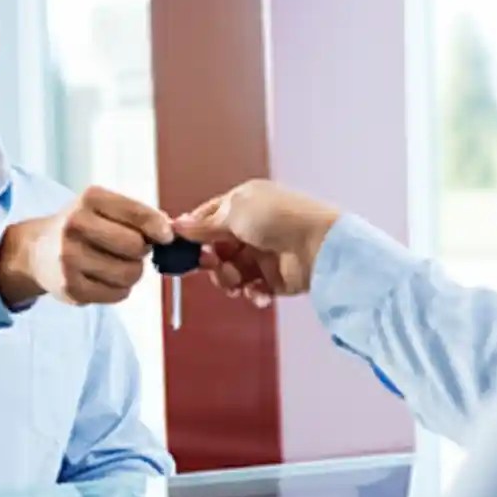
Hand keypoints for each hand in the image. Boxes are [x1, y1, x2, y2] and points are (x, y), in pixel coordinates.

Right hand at [0, 186, 173, 305]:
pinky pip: (118, 294)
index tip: (165, 236)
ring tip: (117, 264)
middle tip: (131, 249)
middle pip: (137, 246)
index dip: (160, 228)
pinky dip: (120, 289)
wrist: (37, 250)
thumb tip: (171, 234)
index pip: (139, 214)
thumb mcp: (104, 208)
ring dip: (133, 272)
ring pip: (130, 273)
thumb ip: (139, 216)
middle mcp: (75, 225)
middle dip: (142, 251)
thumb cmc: (84, 227)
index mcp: (90, 199)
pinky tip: (105, 278)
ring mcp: (69, 258)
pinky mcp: (70, 287)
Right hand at [173, 180, 339, 307]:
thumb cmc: (279, 218)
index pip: (207, 218)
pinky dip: (252, 293)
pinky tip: (258, 292)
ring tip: (239, 282)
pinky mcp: (274, 278)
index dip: (193, 235)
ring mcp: (263, 253)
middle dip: (212, 262)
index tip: (181, 249)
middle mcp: (251, 227)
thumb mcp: (234, 213)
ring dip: (230, 280)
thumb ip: (204, 224)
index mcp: (242, 203)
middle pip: (216, 250)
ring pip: (230, 272)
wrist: (319, 245)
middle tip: (214, 267)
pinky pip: (251, 289)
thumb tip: (177, 226)